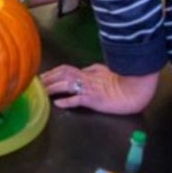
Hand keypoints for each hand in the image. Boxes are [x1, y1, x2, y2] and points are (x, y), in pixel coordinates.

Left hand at [40, 64, 159, 114]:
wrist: (136, 90)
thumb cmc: (122, 81)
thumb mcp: (105, 71)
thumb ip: (92, 70)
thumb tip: (83, 69)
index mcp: (88, 72)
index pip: (65, 69)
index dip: (52, 72)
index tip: (41, 76)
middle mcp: (86, 78)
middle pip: (62, 75)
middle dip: (47, 79)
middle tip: (35, 83)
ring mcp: (89, 89)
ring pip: (67, 85)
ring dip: (53, 88)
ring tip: (42, 92)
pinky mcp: (95, 99)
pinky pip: (78, 99)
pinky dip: (67, 101)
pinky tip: (58, 103)